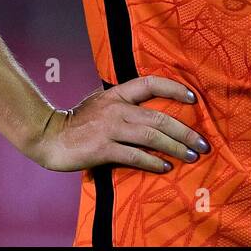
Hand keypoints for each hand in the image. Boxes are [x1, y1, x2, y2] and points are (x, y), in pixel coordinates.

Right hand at [25, 76, 210, 172]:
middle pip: (160, 117)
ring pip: (152, 136)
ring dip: (176, 147)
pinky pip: (135, 156)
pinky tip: (165, 167)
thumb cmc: (77, 122)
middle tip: (203, 143)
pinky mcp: (103, 148)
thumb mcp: (100, 103)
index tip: (193, 99)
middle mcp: (117, 108)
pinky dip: (152, 162)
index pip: (151, 83)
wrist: (47, 135)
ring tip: (192, 156)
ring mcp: (110, 128)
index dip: (174, 88)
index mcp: (117, 93)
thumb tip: (151, 112)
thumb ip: (123, 104)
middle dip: (186, 131)